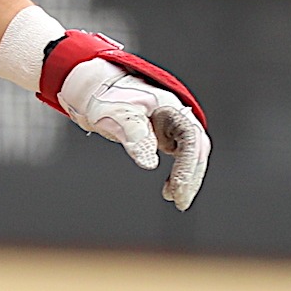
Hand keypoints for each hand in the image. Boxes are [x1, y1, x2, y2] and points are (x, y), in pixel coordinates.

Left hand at [48, 54, 209, 209]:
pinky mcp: (164, 135)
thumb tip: (150, 163)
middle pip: (196, 149)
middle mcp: (176, 116)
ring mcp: (172, 126)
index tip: (177, 188)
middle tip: (180, 201)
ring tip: (174, 197)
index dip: (187, 166)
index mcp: (171, 107)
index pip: (190, 139)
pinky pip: (180, 156)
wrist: (93, 89)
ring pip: (191, 154)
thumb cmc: (105, 96)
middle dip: (190, 176)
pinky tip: (168, 188)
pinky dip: (177, 173)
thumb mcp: (116, 115)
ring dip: (186, 177)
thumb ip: (135, 136)